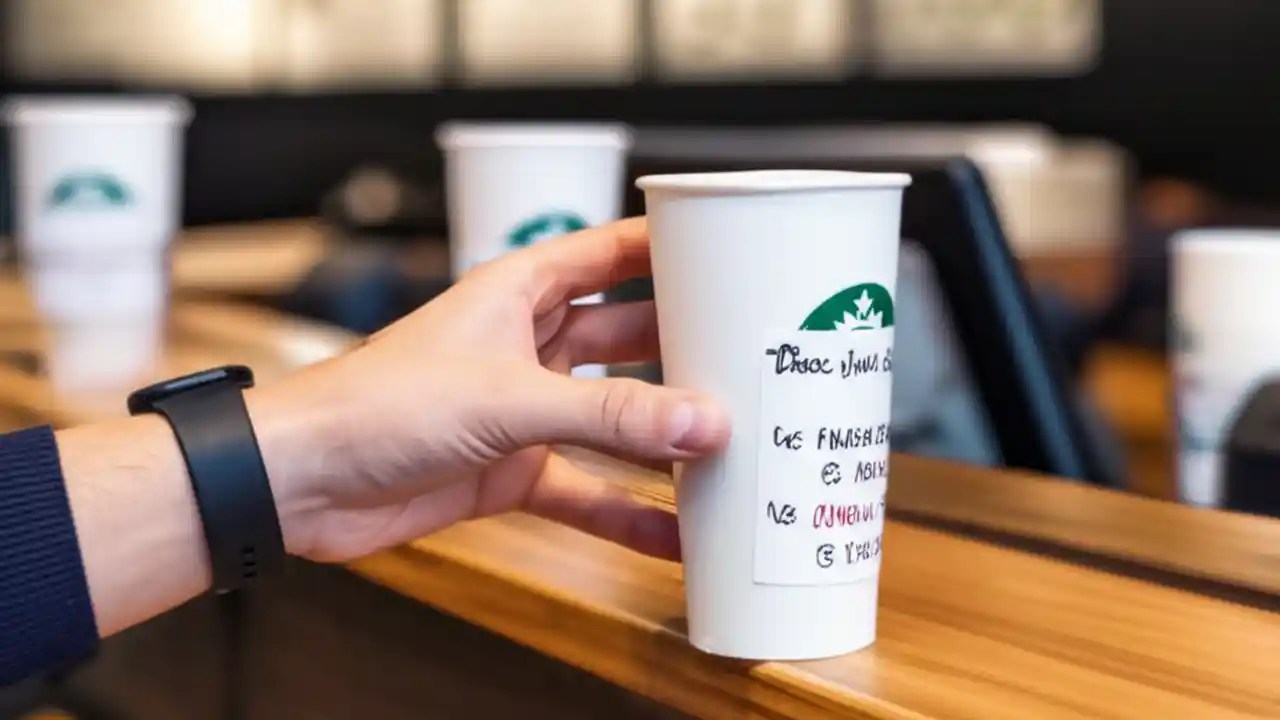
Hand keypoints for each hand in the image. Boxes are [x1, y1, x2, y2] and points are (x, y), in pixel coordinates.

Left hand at [249, 218, 731, 562]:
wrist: (304, 481)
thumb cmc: (377, 404)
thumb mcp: (508, 398)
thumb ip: (609, 415)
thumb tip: (702, 422)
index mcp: (518, 292)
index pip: (609, 253)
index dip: (666, 249)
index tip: (731, 255)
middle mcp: (526, 345)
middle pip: (624, 336)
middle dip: (682, 349)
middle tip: (754, 360)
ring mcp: (522, 410)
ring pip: (613, 416)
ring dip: (662, 435)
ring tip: (733, 447)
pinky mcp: (511, 469)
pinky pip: (585, 488)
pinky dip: (625, 511)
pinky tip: (672, 533)